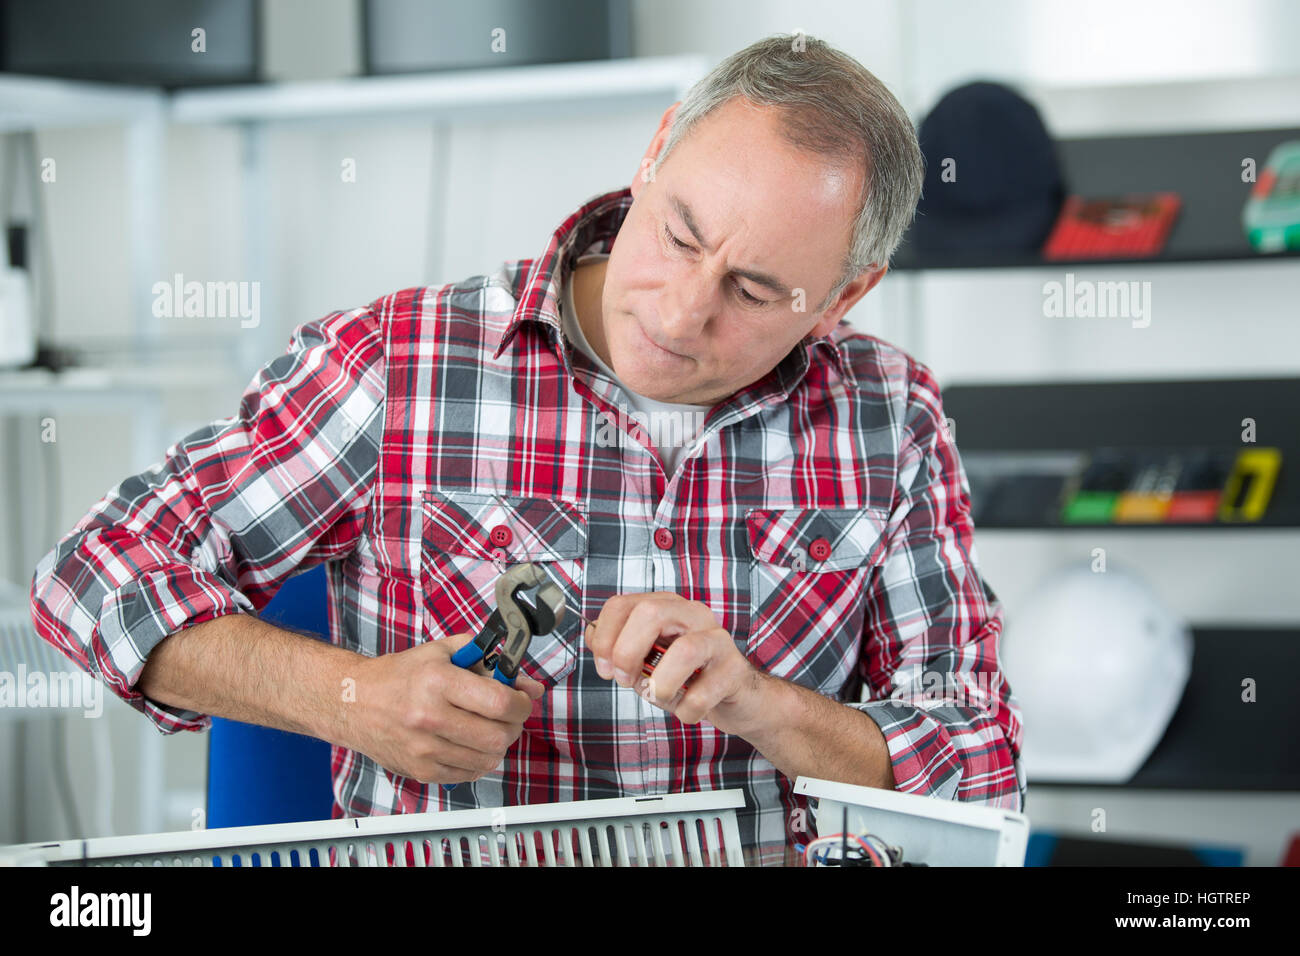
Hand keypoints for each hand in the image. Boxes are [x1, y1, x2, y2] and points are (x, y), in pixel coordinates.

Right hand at [345, 631, 543, 784]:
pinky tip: (467, 743)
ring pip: (488, 759)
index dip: (522, 703)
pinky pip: (469, 774)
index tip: (521, 700)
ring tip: (485, 728)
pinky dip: (477, 761)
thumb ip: (491, 663)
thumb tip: (530, 686)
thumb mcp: (445, 652)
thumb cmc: (400, 675)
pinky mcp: (420, 770)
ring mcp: (424, 748)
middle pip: (499, 736)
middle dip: (513, 725)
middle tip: (507, 715)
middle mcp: (430, 717)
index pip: (501, 703)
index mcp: (438, 682)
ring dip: (497, 745)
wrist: (354, 702)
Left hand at [583, 592, 764, 734]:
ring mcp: (717, 640)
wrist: (737, 698)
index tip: (603, 667)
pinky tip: (687, 709)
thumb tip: (593, 638)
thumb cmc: (689, 677)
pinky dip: (686, 711)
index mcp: (666, 608)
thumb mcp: (648, 661)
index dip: (605, 636)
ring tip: (659, 695)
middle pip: (651, 614)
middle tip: (626, 680)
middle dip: (627, 652)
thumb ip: (620, 648)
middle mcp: (692, 615)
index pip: (623, 604)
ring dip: (660, 684)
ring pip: (684, 651)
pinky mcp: (735, 670)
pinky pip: (702, 694)